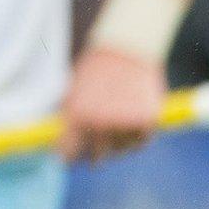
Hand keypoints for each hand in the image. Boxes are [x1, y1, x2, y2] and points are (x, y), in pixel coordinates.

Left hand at [58, 45, 165, 163]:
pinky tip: (130, 126)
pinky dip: (136, 138)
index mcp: (77, 116)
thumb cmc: (96, 69)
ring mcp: (124, 123)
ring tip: (116, 124)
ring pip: (120, 151)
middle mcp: (100, 124)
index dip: (69, 159)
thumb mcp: (74, 92)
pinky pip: (140, 142)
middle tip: (96, 150)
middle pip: (96, 159)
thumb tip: (61, 146)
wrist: (126, 48)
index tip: (70, 160)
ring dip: (117, 144)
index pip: (69, 153)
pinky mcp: (146, 121)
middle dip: (94, 156)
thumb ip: (70, 120)